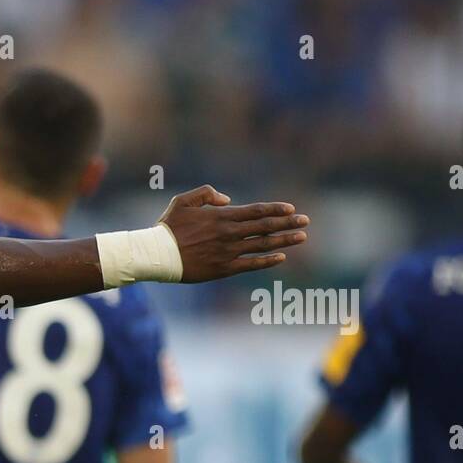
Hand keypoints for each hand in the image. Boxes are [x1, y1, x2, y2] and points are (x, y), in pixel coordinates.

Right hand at [159, 185, 308, 282]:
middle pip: (265, 226)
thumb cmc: (168, 228)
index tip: (291, 209)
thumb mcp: (183, 201)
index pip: (256, 211)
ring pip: (263, 245)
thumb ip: (207, 194)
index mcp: (221, 216)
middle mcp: (229, 233)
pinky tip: (282, 257)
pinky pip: (251, 264)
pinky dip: (268, 261)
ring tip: (302, 237)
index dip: (276, 209)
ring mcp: (228, 251)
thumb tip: (228, 199)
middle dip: (288, 223)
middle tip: (305, 221)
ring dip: (285, 240)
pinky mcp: (223, 269)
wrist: (157, 255)